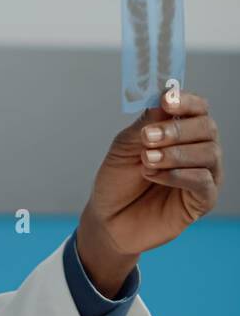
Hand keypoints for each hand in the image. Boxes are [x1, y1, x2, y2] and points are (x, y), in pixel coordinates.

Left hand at [77, 91, 222, 296]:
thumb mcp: (125, 147)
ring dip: (175, 154)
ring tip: (146, 160)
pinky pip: (203, 181)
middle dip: (176, 130)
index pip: (197, 108)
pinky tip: (153, 176)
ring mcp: (204, 175)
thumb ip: (146, 122)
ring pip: (208, 153)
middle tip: (147, 138)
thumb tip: (165, 95)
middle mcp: (199, 150)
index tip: (166, 101)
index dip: (185, 101)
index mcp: (182, 132)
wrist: (108, 220)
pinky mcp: (202, 201)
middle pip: (207, 127)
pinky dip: (178, 175)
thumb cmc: (118, 182)